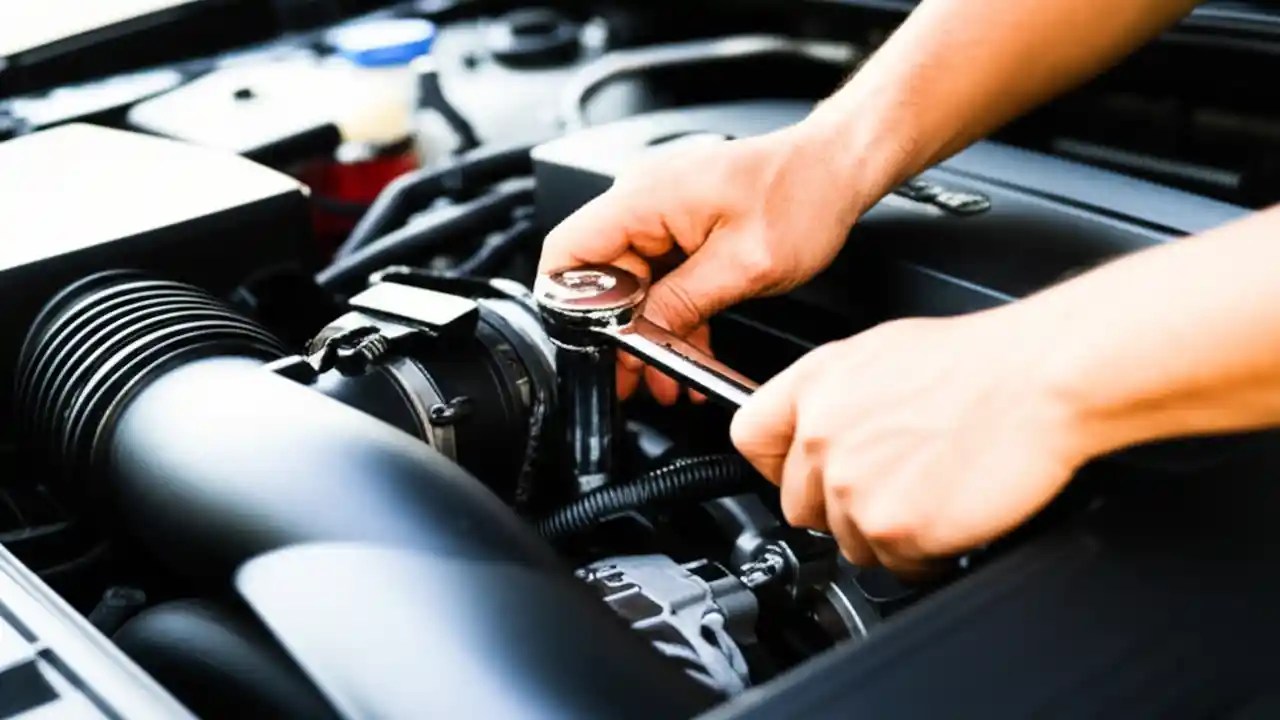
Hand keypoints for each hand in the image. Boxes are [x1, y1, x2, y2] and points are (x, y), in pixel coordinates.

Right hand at [537, 124, 867, 403]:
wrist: (838, 167)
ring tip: (670, 378)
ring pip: (635, 283)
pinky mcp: (684, 223)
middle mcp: (644, 198)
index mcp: (645, 198)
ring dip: (651, 332)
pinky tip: (690, 348)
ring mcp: (663, 210)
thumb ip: (682, 302)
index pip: (569, 251)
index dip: (567, 303)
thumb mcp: (744, 265)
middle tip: (636, 379)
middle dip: (620, 333)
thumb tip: (639, 333)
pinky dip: (674, 313)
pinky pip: (663, 275)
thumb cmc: (803, 194)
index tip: (589, 345)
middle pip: (601, 275)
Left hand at [730, 308, 1094, 575]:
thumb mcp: (881, 352)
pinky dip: (924, 555)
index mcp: (814, 386)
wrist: (1040, 380)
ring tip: (931, 494)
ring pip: (847, 542)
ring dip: (885, 533)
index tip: (798, 473)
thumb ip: (833, 397)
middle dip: (840, 508)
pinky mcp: (893, 529)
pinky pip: (894, 566)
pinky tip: (950, 515)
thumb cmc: (980, 363)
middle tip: (891, 489)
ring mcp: (853, 487)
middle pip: (798, 505)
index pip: (750, 438)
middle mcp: (822, 436)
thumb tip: (816, 427)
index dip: (774, 464)